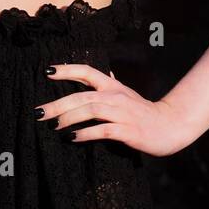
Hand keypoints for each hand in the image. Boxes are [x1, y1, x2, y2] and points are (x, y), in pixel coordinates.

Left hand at [34, 64, 195, 156]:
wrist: (171, 126)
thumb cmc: (145, 112)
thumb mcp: (127, 95)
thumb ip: (113, 85)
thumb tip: (104, 73)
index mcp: (113, 86)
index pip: (87, 71)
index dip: (67, 69)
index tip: (47, 71)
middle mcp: (116, 96)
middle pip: (82, 95)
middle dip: (57, 103)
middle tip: (37, 113)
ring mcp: (122, 113)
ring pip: (91, 110)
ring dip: (69, 118)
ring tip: (54, 126)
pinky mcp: (128, 130)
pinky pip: (103, 130)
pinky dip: (86, 133)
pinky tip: (73, 138)